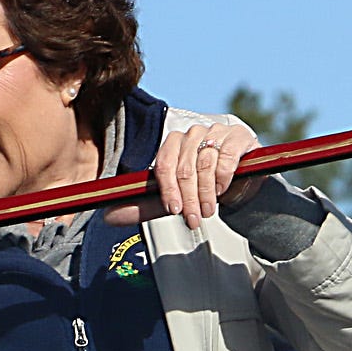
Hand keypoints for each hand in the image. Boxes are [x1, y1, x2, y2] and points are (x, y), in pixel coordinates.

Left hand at [105, 120, 264, 228]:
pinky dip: (224, 178)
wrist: (241, 188)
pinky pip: (226, 157)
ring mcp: (216, 132)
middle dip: (189, 199)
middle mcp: (193, 133)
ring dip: (206, 193)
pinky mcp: (238, 136)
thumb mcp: (174, 201)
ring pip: (205, 164)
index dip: (168, 189)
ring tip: (209, 209)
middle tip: (194, 219)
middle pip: (184, 167)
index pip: (164, 163)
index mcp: (174, 144)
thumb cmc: (204, 190)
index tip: (174, 210)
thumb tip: (109, 217)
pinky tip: (224, 189)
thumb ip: (144, 207)